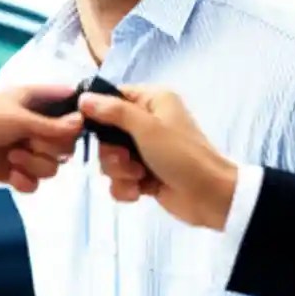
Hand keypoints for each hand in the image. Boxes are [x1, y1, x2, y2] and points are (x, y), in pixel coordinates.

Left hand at [0, 85, 81, 191]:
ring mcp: (26, 149)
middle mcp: (35, 125)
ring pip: (53, 165)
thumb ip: (52, 125)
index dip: (77, 115)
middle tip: (31, 144)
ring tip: (13, 159)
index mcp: (35, 101)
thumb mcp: (19, 118)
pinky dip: (26, 180)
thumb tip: (82, 123)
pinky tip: (12, 176)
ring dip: (36, 164)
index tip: (78, 126)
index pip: (68, 103)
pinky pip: (36, 181)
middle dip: (51, 148)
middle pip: (67, 142)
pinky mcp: (16, 171)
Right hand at [78, 85, 237, 229]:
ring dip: (120, 172)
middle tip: (128, 160)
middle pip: (106, 133)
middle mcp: (147, 122)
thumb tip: (83, 98)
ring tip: (140, 178)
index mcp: (152, 101)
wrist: (211, 198)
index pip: (113, 97)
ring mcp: (145, 151)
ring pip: (111, 159)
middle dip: (112, 153)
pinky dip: (127, 187)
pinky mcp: (144, 175)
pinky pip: (119, 179)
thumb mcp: (148, 128)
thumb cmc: (182, 156)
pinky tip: (141, 192)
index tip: (88, 127)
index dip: (98, 112)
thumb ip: (114, 112)